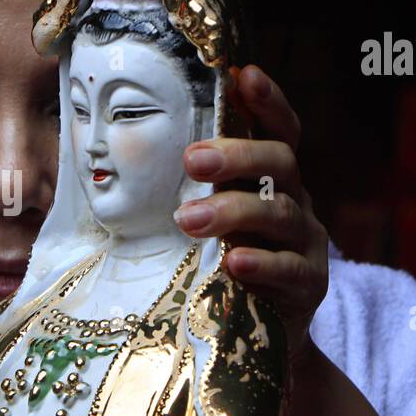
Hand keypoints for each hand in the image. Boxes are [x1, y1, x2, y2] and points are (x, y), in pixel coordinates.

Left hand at [174, 64, 328, 369]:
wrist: (259, 341)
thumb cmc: (218, 269)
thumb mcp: (203, 225)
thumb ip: (181, 193)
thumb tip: (106, 156)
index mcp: (269, 181)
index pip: (277, 131)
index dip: (266, 101)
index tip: (240, 74)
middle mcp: (294, 203)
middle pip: (281, 163)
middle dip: (237, 155)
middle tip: (191, 159)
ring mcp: (306, 245)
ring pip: (282, 214)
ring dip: (234, 211)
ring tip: (190, 220)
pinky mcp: (309, 287)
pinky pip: (291, 270)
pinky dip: (261, 263)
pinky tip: (233, 262)